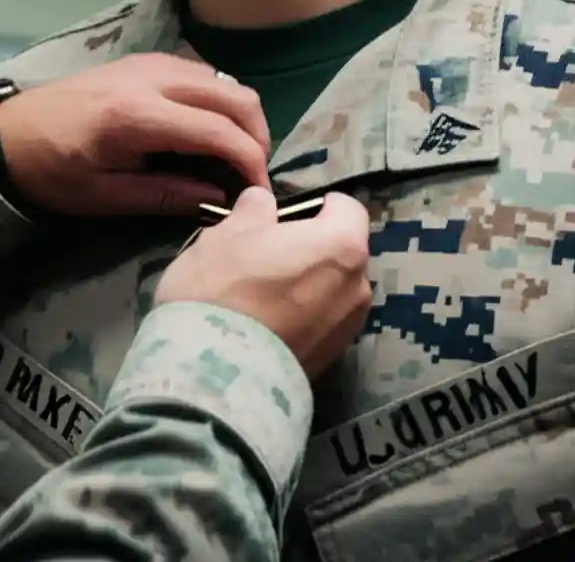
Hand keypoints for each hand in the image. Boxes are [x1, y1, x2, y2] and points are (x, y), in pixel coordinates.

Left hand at [0, 53, 269, 215]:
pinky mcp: (144, 60)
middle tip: (251, 173)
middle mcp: (151, 79)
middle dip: (256, 136)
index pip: (219, 131)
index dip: (250, 162)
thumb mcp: (107, 197)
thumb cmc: (52, 172)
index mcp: (137, 116)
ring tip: (231, 156)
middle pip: (234, 97)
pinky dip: (217, 101)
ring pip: (222, 81)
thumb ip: (168, 196)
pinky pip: (200, 74)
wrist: (8, 136)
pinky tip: (205, 131)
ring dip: (239, 116)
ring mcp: (149, 63)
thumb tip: (220, 198)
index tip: (259, 192)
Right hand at [155, 187, 371, 378]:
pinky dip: (302, 317)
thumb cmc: (223, 287)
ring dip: (308, 285)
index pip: (347, 208)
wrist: (215, 373)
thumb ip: (254, 210)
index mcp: (342, 244)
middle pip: (341, 253)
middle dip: (312, 249)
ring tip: (264, 296)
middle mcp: (359, 285)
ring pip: (332, 290)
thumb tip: (263, 202)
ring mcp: (348, 327)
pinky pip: (321, 323)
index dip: (317, 205)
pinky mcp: (332, 360)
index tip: (286, 216)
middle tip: (266, 257)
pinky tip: (267, 325)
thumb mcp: (227, 233)